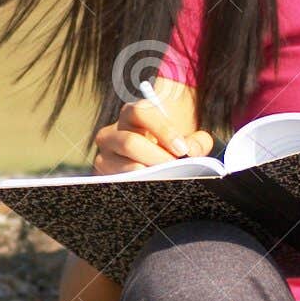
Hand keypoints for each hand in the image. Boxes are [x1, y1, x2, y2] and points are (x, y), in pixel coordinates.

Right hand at [92, 95, 212, 174]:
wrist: (155, 151)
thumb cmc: (172, 141)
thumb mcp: (188, 136)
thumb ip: (197, 141)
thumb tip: (192, 153)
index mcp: (132, 113)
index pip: (141, 113)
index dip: (163, 131)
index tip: (182, 149)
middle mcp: (113, 130)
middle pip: (130, 143)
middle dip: (157, 158)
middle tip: (176, 168)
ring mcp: (105, 153)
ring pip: (125, 166)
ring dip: (150, 175)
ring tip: (168, 179)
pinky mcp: (103, 171)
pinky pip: (120, 181)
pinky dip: (140, 185)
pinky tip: (155, 187)